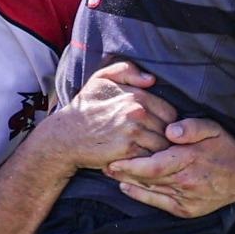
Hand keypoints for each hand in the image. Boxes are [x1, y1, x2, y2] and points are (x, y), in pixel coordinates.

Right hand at [36, 62, 176, 171]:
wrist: (64, 137)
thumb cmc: (84, 108)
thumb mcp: (100, 80)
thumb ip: (126, 70)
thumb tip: (151, 80)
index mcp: (136, 96)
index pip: (170, 112)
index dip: (167, 123)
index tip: (158, 130)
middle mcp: (137, 113)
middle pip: (169, 131)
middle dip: (164, 139)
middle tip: (157, 146)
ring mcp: (133, 133)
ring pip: (162, 146)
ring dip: (159, 153)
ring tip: (153, 156)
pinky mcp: (127, 152)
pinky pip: (150, 159)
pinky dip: (149, 163)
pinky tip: (142, 163)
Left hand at [107, 120, 234, 217]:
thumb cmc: (225, 146)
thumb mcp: (213, 128)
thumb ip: (192, 127)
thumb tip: (171, 130)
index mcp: (191, 161)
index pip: (153, 166)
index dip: (130, 165)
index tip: (112, 159)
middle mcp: (187, 183)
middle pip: (147, 180)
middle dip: (123, 173)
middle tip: (104, 166)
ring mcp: (187, 199)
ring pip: (151, 191)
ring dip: (128, 183)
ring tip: (110, 174)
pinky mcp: (187, 211)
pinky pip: (159, 204)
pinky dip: (141, 196)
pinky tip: (126, 188)